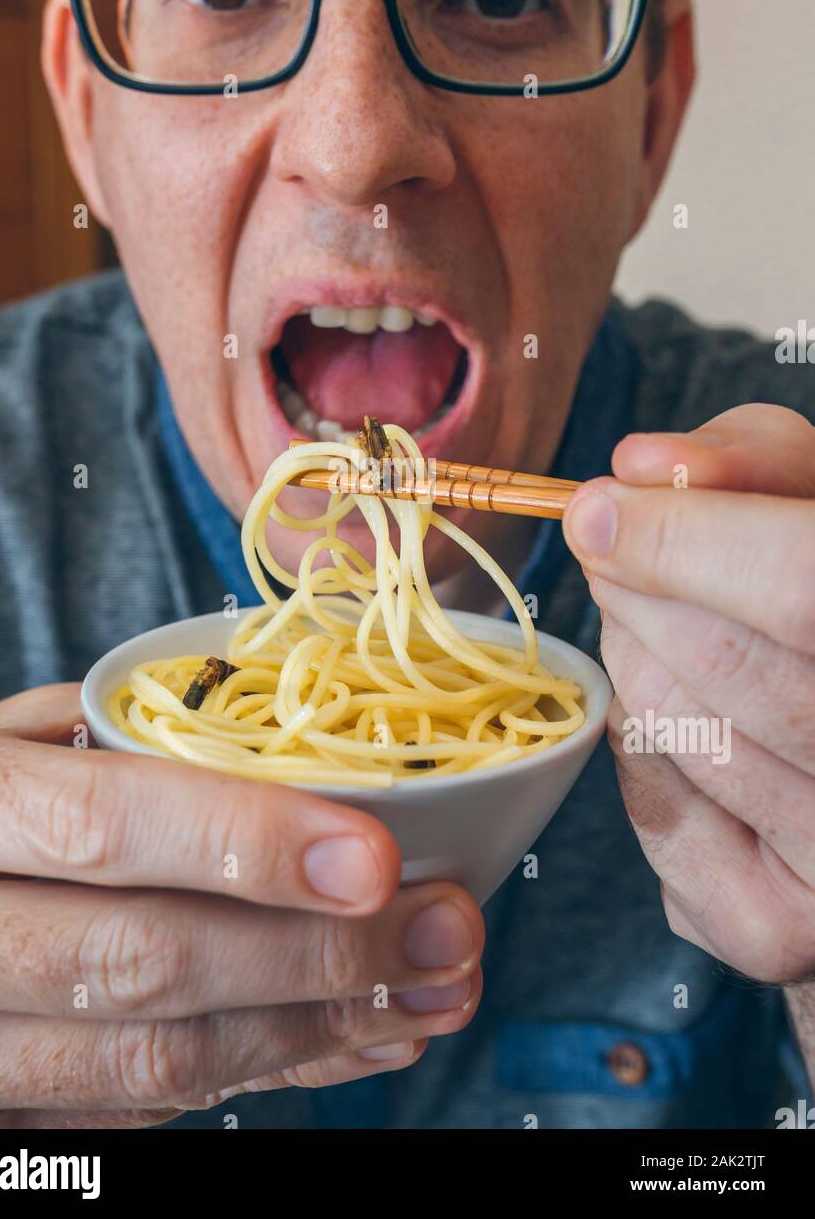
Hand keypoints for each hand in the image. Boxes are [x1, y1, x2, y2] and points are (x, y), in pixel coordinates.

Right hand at [0, 686, 482, 1127]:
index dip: (243, 845)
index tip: (376, 857)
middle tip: (445, 933)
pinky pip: (136, 1114)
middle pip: (140, 963)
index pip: (97, 827)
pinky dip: (261, 1077)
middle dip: (318, 954)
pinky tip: (350, 1040)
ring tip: (429, 995)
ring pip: (147, 1062)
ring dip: (314, 1032)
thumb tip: (267, 744)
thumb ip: (98, 735)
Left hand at [562, 404, 814, 984]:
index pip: (801, 586)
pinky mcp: (774, 932)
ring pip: (671, 726)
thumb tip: (639, 466)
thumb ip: (754, 462)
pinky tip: (689, 721)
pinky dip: (643, 745)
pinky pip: (649, 805)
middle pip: (721, 660)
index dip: (686, 540)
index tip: (598, 508)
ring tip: (662, 627)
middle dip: (638, 590)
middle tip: (618, 554)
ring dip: (636, 656)